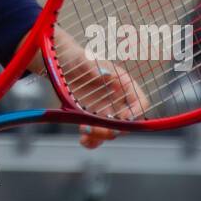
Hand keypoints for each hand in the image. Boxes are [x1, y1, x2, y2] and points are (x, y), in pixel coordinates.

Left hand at [54, 31, 149, 148]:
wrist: (61, 65)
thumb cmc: (77, 58)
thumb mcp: (84, 59)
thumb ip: (94, 65)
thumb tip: (105, 73)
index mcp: (123, 84)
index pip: (140, 102)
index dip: (136, 113)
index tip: (124, 118)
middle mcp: (118, 100)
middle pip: (126, 123)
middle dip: (113, 129)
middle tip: (94, 128)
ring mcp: (106, 112)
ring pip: (111, 132)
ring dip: (101, 137)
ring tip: (85, 132)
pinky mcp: (92, 119)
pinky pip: (97, 136)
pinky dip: (92, 141)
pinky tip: (83, 139)